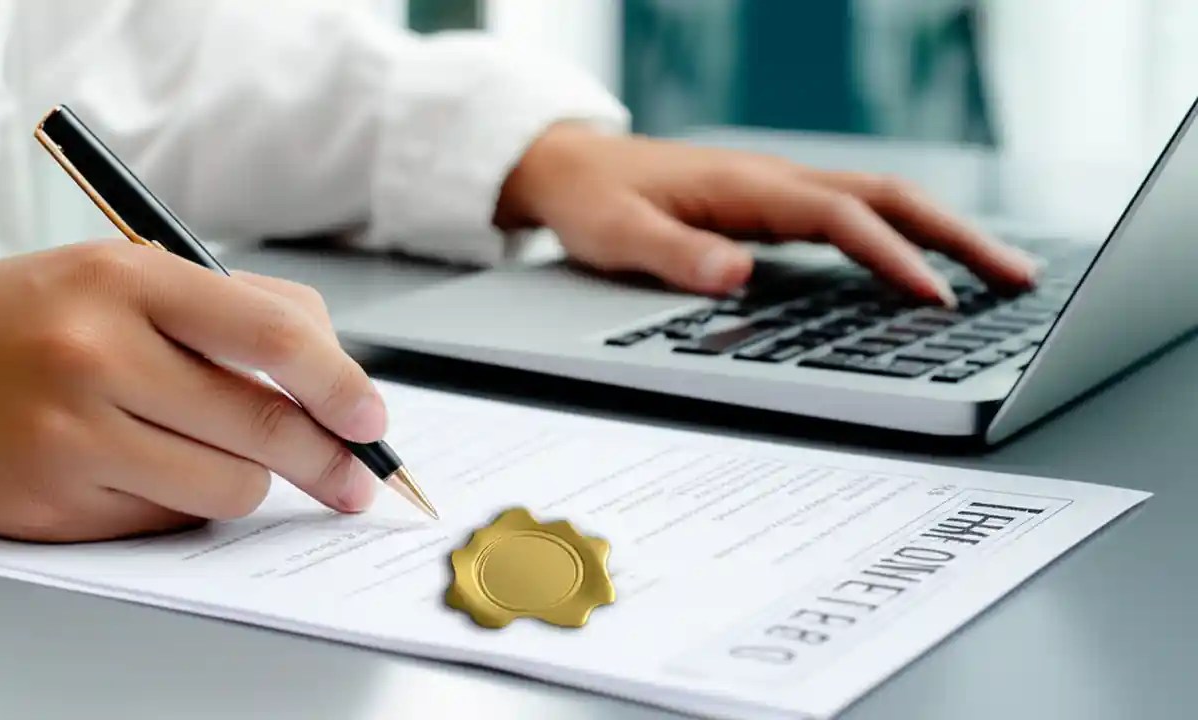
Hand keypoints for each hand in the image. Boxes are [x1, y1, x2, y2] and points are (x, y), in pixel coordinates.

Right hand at [0, 241, 384, 542]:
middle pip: (267, 424)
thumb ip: (231, 312)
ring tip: (219, 454)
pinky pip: (172, 519)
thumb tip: (334, 372)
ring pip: (232, 486)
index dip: (343, 384)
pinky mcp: (54, 503)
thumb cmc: (20, 320)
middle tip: (355, 476)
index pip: (274, 335)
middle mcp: (98, 353)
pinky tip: (149, 469)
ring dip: (251, 481)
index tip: (373, 419)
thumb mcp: (118, 277)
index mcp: (126, 278)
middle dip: (331, 460)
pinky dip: (186, 500)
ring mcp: (72, 434)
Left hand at [496, 124, 1038, 305]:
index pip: (841, 217)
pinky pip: (857, 215)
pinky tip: (927, 268)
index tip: (935, 300)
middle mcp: (775, 179)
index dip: (892, 258)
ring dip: (943, 234)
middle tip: (1017, 281)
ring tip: (999, 277)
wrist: (571, 168)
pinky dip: (904, 237)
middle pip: (888, 196)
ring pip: (882, 201)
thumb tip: (736, 273)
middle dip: (957, 237)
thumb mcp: (618, 237)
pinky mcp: (776, 203)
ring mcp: (780, 188)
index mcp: (746, 186)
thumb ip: (673, 256)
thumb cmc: (593, 203)